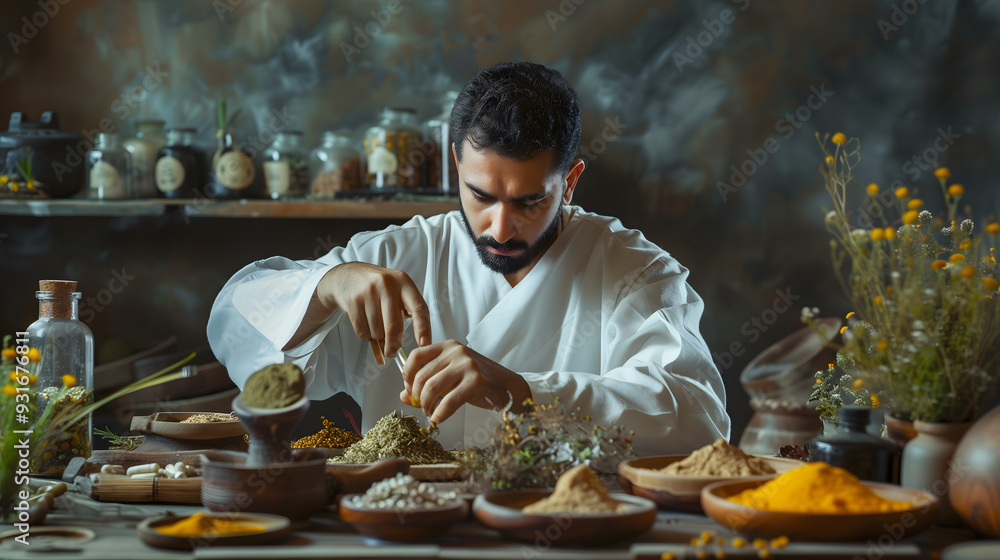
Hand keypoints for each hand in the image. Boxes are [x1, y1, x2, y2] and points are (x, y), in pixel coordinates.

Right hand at [319, 262, 430, 356]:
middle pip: (394, 326)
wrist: (347, 275)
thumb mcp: (396, 289)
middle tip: (392, 351)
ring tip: (375, 324)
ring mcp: (369, 292)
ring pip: (377, 331)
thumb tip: (406, 341)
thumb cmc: (377, 286)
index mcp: (403, 282)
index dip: (423, 328)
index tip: (425, 343)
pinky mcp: (354, 301)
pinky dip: (365, 334)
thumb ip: (405, 310)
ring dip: (377, 336)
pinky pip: (362, 330)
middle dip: (394, 344)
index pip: (419, 308)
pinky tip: (365, 322)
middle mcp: (387, 285)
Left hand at [398, 340, 531, 423]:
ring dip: (427, 406)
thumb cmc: (479, 382)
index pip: (416, 356)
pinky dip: (440, 413)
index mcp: (448, 346)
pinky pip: (450, 401)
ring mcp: (467, 365)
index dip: (407, 376)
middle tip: (422, 407)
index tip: (410, 390)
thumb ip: (428, 384)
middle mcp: (457, 351)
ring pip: (432, 388)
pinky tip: (438, 419)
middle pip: (422, 375)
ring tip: (430, 413)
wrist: (509, 386)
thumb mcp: (451, 378)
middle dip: (417, 396)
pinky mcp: (476, 381)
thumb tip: (403, 396)